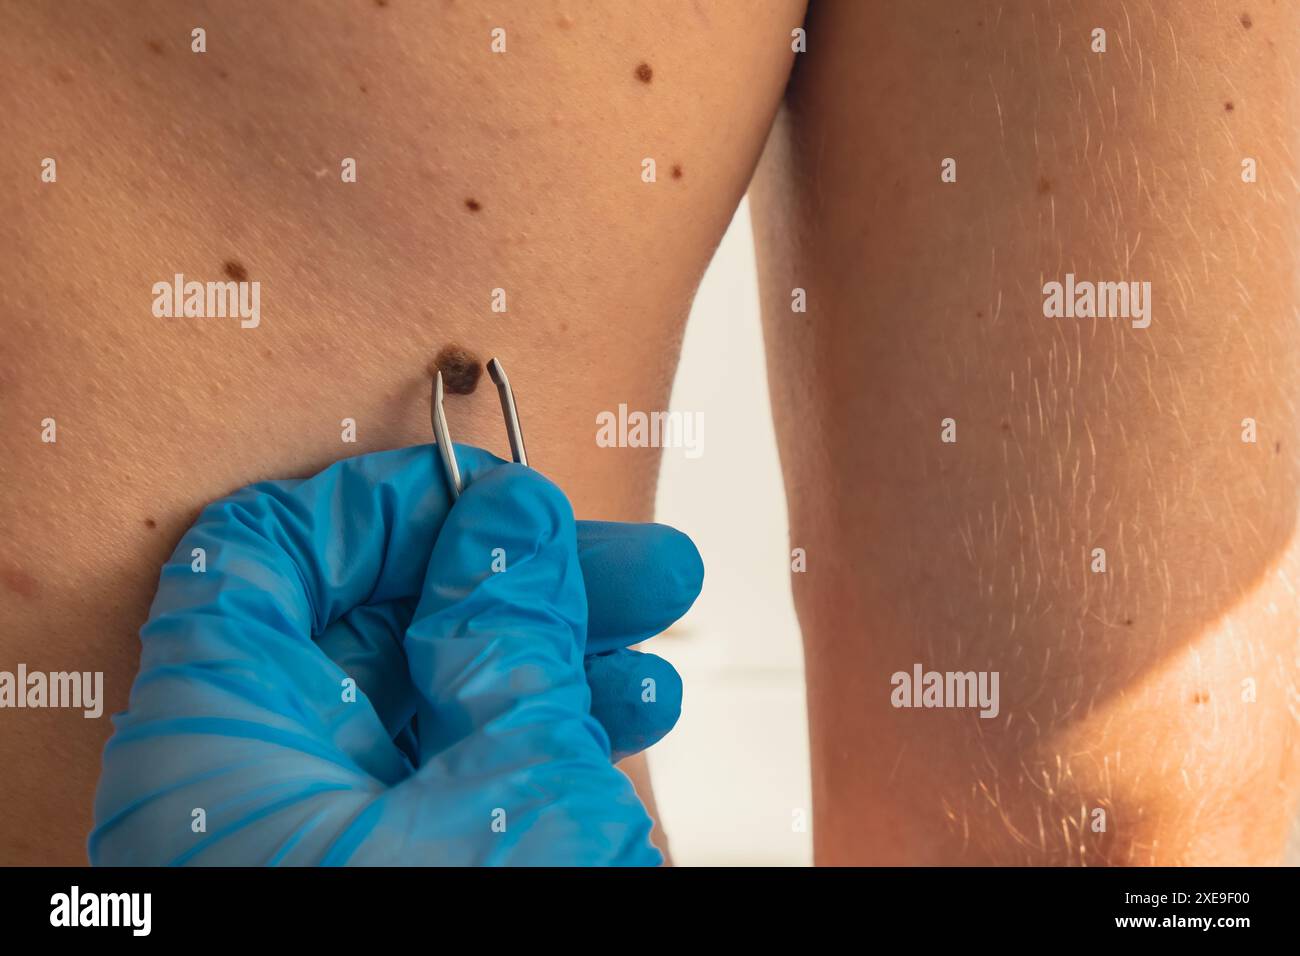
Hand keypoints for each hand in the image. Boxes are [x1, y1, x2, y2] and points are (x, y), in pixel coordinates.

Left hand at [90, 445, 701, 864]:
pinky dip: (541, 737)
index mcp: (219, 755)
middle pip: (370, 626)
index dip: (384, 506)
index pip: (259, 556)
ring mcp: (325, 843)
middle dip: (512, 584)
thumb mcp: (507, 785)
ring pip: (430, 703)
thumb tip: (512, 515)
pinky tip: (631, 716)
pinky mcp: (391, 876)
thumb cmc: (466, 950)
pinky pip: (455, 777)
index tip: (497, 496)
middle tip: (630, 562)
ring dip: (550, 659)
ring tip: (654, 641)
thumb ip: (504, 633)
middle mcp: (253, 795)